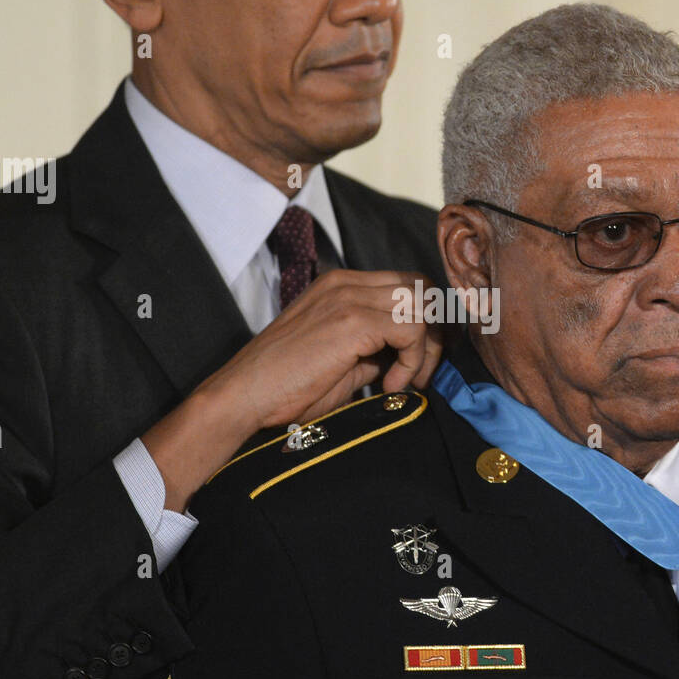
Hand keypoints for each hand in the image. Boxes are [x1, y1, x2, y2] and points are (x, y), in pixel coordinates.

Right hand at [142, 270, 442, 510]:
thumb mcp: (342, 361)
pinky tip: (388, 385)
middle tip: (421, 373)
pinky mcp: (352, 320)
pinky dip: (411, 360)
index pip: (406, 284)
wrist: (244, 396)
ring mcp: (349, 297)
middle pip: (421, 287)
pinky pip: (411, 329)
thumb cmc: (287, 387)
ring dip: (424, 349)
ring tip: (402, 382)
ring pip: (421, 305)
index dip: (425, 323)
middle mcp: (346, 282)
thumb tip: (409, 356)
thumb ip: (375, 348)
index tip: (420, 363)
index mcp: (340, 285)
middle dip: (434, 332)